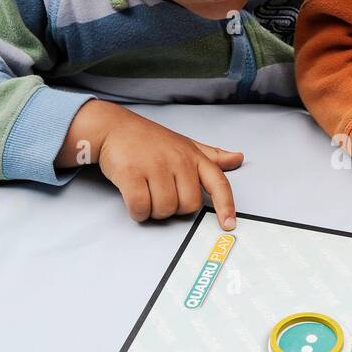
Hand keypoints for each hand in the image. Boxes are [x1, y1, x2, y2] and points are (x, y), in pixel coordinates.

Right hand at [93, 109, 242, 227]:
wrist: (114, 128)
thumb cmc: (150, 140)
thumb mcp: (185, 144)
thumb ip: (211, 156)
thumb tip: (238, 158)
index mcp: (193, 156)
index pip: (218, 183)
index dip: (226, 206)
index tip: (228, 224)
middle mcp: (177, 160)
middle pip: (188, 206)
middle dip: (174, 209)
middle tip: (161, 194)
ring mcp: (154, 166)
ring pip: (165, 209)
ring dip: (154, 210)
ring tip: (146, 193)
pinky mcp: (131, 173)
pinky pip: (141, 207)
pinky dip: (137, 211)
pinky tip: (134, 199)